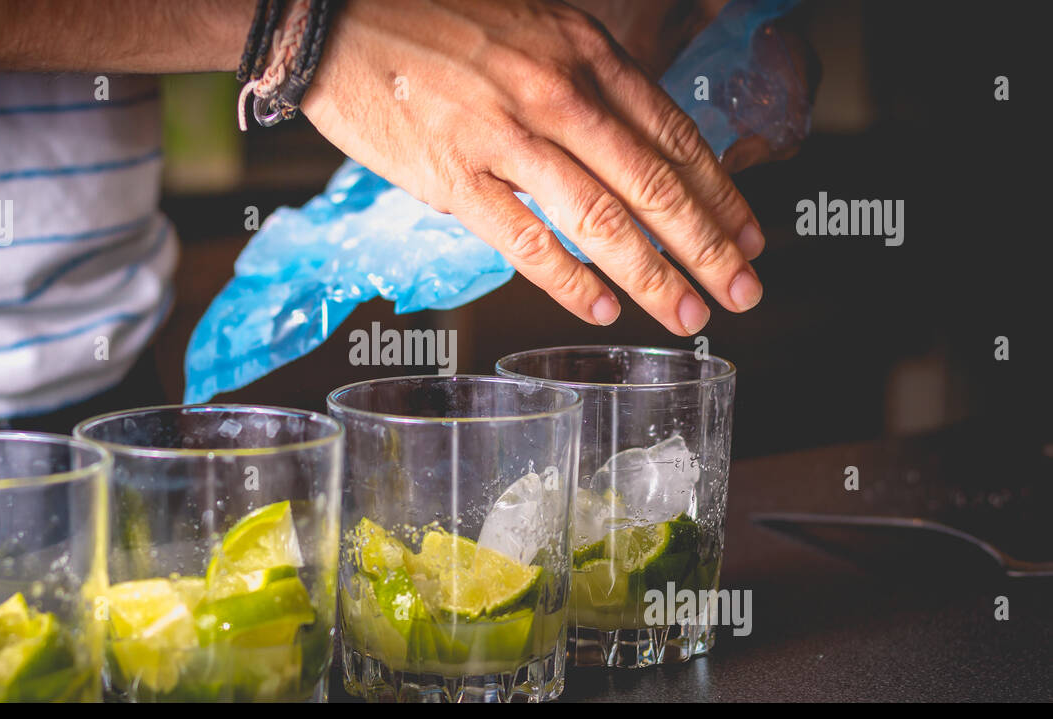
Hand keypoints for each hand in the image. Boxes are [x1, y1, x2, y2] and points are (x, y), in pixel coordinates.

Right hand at [302, 0, 765, 333]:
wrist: (338, 18)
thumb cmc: (436, 22)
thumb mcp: (533, 26)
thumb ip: (585, 80)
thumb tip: (628, 147)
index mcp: (585, 52)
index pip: (675, 136)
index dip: (722, 194)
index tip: (752, 238)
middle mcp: (558, 93)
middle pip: (654, 186)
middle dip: (709, 248)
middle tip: (744, 295)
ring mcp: (505, 137)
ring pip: (600, 221)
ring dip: (653, 276)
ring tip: (686, 317)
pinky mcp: (454, 177)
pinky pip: (524, 240)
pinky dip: (569, 281)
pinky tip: (602, 310)